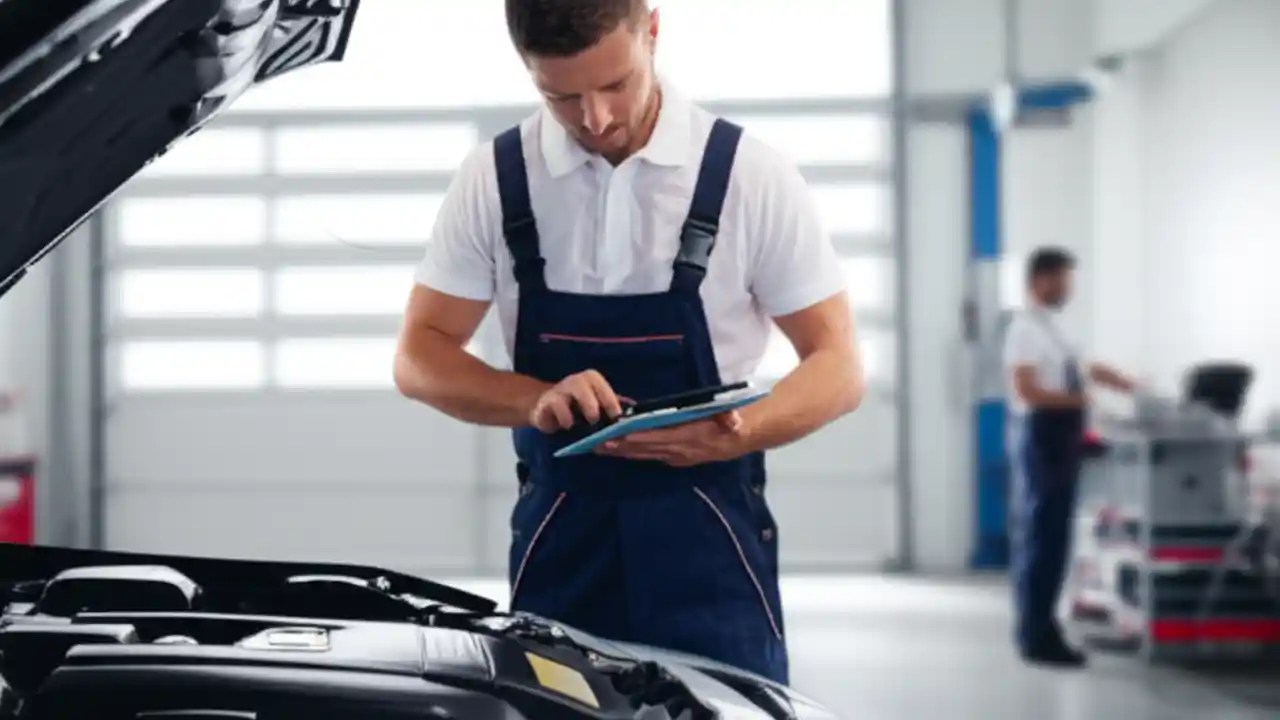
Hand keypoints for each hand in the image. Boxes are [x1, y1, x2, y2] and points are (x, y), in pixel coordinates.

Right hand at [529, 370, 624, 432]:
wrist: (548, 410)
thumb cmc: (578, 409)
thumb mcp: (596, 410)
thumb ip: (611, 416)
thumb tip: (629, 427)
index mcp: (592, 380)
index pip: (602, 386)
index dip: (610, 400)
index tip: (616, 417)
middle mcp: (576, 381)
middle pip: (585, 382)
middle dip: (592, 400)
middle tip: (595, 419)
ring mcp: (560, 389)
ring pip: (570, 390)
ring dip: (574, 407)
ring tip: (579, 422)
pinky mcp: (546, 402)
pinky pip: (555, 405)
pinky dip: (562, 416)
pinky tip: (566, 425)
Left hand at [597, 411, 746, 466]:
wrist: (737, 441)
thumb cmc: (730, 422)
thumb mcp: (733, 417)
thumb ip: (732, 419)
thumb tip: (734, 422)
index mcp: (689, 437)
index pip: (658, 436)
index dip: (637, 436)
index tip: (617, 434)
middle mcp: (678, 450)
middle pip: (644, 448)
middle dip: (620, 446)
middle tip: (595, 442)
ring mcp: (675, 457)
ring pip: (642, 454)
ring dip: (620, 452)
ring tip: (597, 448)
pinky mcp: (673, 459)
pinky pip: (647, 456)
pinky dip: (631, 453)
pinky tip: (615, 450)